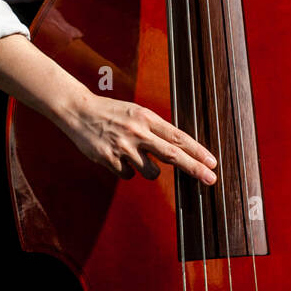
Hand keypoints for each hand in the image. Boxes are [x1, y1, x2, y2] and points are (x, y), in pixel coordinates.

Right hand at [57, 90, 217, 185]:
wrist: (78, 111)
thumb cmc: (111, 113)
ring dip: (148, 169)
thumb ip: (155, 130)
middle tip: (211, 179)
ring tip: (133, 154)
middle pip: (172, 155)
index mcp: (146, 118)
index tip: (212, 162)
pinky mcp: (109, 160)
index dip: (197, 151)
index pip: (178, 136)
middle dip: (194, 168)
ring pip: (150, 172)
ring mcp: (123, 147)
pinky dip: (125, 169)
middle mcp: (137, 132)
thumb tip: (178, 150)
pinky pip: (128, 175)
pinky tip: (115, 156)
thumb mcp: (136, 113)